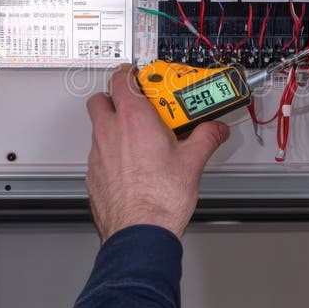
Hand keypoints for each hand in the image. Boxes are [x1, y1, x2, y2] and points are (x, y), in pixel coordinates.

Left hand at [86, 64, 229, 240]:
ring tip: (140, 137)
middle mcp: (110, 132)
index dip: (131, 74)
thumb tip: (215, 129)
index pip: (122, 79)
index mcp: (134, 119)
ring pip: (98, 126)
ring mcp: (98, 154)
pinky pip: (98, 152)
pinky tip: (131, 164)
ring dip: (114, 125)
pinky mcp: (93, 174)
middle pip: (101, 98)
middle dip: (116, 96)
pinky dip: (111, 151)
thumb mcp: (193, 162)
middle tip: (139, 105)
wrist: (139, 233)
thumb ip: (206, 137)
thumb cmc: (159, 200)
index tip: (145, 78)